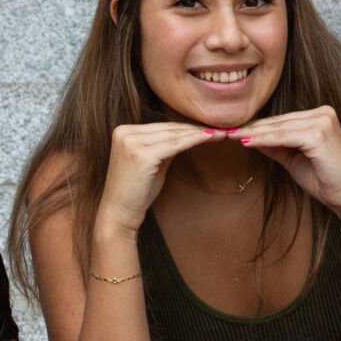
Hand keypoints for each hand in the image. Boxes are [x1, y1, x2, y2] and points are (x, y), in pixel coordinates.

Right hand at [98, 121, 219, 235]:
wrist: (119, 213)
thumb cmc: (136, 192)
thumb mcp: (151, 163)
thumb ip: (164, 147)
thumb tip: (187, 136)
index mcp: (124, 131)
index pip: (162, 127)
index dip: (187, 127)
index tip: (209, 127)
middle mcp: (125, 132)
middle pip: (169, 128)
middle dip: (196, 128)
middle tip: (221, 127)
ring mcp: (132, 142)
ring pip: (174, 135)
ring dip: (199, 133)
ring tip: (220, 132)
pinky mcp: (142, 154)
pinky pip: (175, 145)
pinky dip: (194, 141)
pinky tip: (209, 138)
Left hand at [231, 106, 340, 219]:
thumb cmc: (324, 179)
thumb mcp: (293, 159)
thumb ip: (275, 146)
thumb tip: (249, 137)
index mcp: (320, 115)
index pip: (282, 120)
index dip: (257, 127)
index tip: (234, 131)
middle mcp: (323, 113)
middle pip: (279, 121)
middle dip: (252, 128)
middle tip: (225, 131)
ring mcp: (323, 121)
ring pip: (279, 128)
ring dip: (254, 133)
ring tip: (231, 136)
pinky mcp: (319, 134)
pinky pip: (284, 137)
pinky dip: (264, 140)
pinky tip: (246, 142)